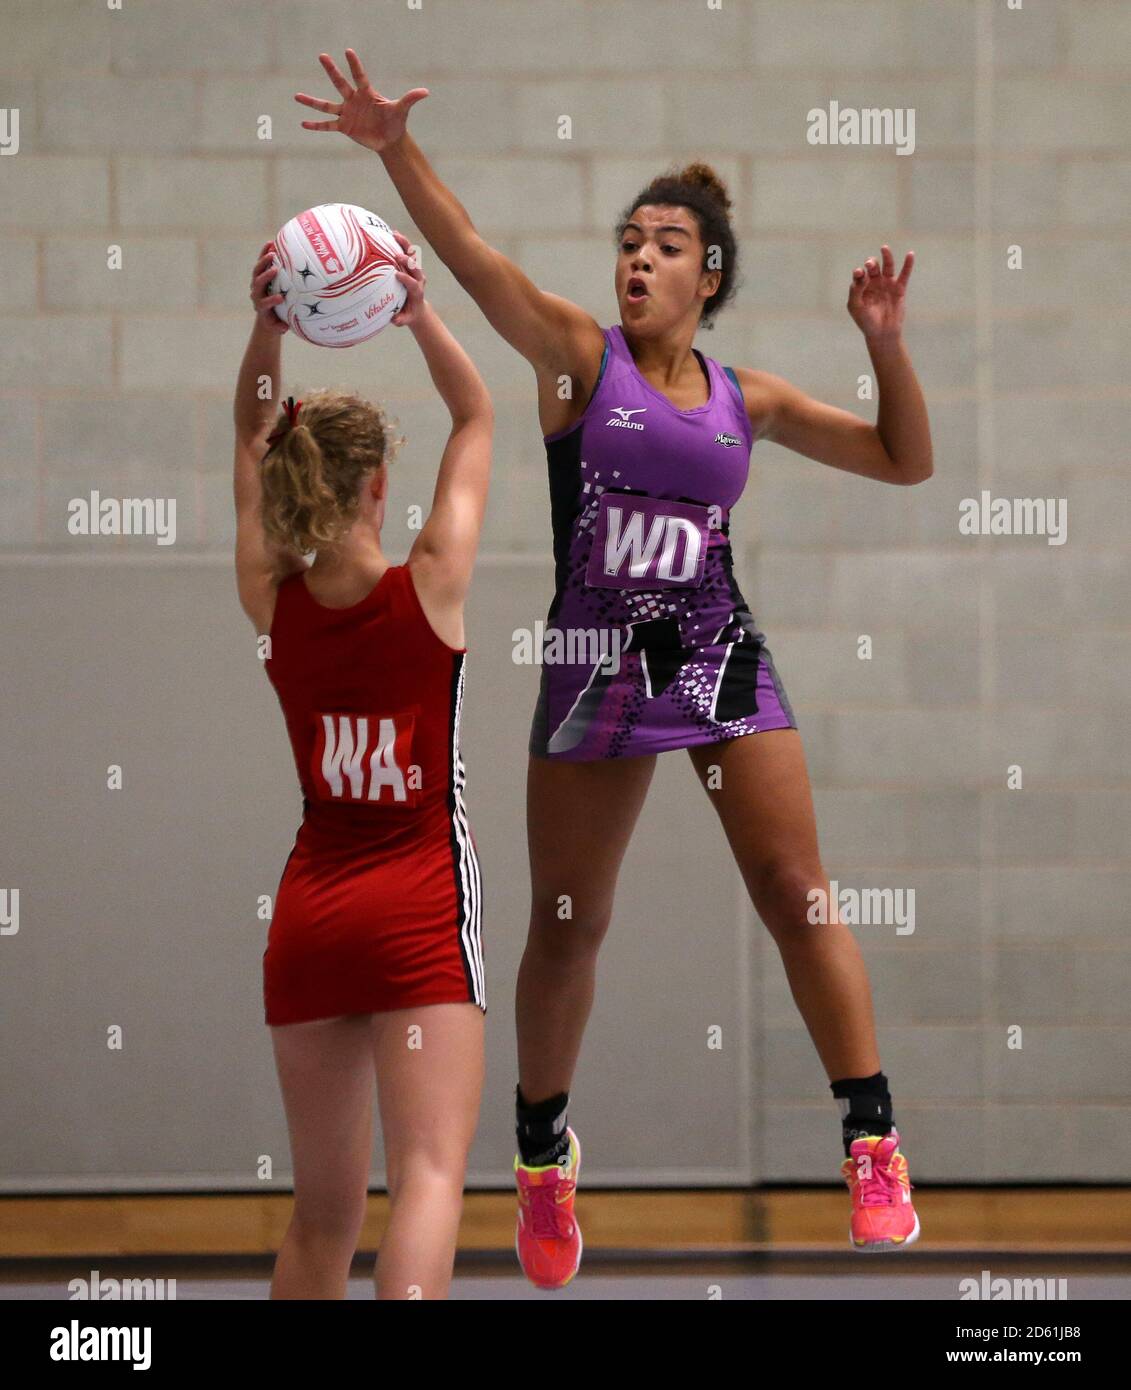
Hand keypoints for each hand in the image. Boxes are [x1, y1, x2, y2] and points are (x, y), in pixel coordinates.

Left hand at [250, 241, 287, 334]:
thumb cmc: (276, 322)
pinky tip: (271, 243)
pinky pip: (261, 262)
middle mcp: (256, 293)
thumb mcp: (278, 327)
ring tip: (273, 252)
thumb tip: (285, 328)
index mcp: (261, 307)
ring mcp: (256, 283)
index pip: (264, 303)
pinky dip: (265, 253)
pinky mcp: (259, 275)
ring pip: (257, 271)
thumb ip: (280, 327)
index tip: (281, 298)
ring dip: (264, 261)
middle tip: (275, 269)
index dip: (271, 300)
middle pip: (258, 283)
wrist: (266, 314)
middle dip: (266, 276)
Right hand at [295, 48, 428, 152]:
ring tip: (296, 96)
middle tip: (322, 56)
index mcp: (367, 93)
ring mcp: (347, 112)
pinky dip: (316, 126)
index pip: (360, 76)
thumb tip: (426, 91)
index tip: (348, 51)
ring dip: (312, 101)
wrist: (390, 139)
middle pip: (340, 83)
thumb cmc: (395, 122)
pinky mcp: (344, 127)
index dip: (355, 64)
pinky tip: (303, 123)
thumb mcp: (402, 110)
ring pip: (326, 105)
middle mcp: (354, 100)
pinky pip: (327, 125)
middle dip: (332, 71)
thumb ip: (410, 99)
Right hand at [388, 230, 425, 326]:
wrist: (417, 308)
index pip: (413, 283)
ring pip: (412, 255)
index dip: (406, 279)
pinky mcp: (412, 265)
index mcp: (417, 291)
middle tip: (397, 256)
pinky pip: (407, 251)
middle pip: (415, 266)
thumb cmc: (409, 314)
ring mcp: (415, 270)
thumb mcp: (406, 319)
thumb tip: (394, 320)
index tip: (397, 275)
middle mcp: (418, 278)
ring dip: (404, 245)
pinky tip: (392, 233)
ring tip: (394, 235)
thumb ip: (401, 319)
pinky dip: (401, 243)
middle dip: (407, 261)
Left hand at [847, 245, 912, 344]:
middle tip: (870, 265)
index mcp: (862, 286)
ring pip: (887, 266)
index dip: (859, 272)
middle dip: (871, 263)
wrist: (882, 333)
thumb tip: (860, 275)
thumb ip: (855, 291)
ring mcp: (887, 284)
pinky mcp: (899, 288)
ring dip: (886, 256)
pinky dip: (908, 264)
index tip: (859, 274)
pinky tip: (910, 254)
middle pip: (873, 267)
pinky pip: (904, 274)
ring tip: (884, 248)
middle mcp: (874, 283)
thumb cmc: (866, 321)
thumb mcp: (855, 307)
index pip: (860, 274)